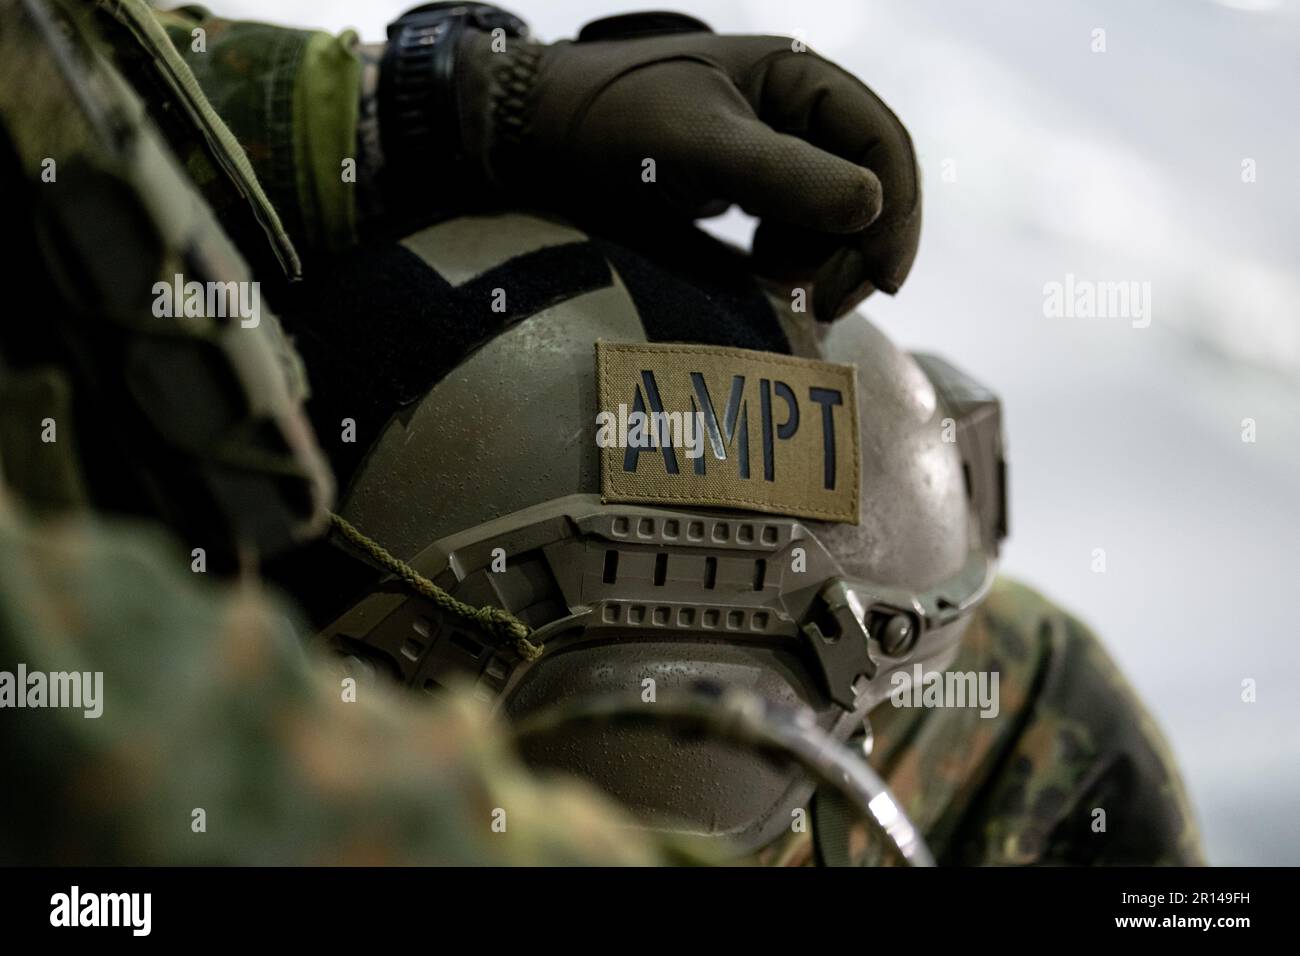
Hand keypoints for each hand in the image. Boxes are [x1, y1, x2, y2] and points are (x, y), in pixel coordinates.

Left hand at [456, 13, 920, 320]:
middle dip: (855, 250)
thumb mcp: (700, 145)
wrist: (533, 138)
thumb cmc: (613, 123)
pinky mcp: (742, 193)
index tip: (883, 284)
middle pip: (867, 189)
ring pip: (832, 221)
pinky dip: (786, 266)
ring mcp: (770, 155)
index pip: (883, 143)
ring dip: (818, 262)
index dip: (896, 213)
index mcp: (799, 79)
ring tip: (772, 283)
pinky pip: (791, 236)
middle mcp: (795, 114)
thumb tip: (872, 208)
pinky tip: (755, 276)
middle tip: (822, 307)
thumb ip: (785, 174)